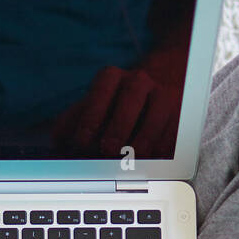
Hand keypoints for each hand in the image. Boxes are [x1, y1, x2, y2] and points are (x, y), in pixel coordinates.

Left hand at [53, 67, 179, 157]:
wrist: (160, 81)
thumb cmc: (115, 104)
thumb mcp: (91, 106)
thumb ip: (71, 122)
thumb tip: (57, 143)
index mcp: (111, 78)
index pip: (101, 91)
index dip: (90, 117)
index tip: (83, 141)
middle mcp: (138, 81)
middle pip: (131, 96)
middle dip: (118, 126)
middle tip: (108, 149)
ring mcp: (163, 94)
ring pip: (156, 114)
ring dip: (142, 140)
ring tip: (130, 158)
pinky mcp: (181, 112)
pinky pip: (174, 130)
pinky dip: (163, 148)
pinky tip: (151, 160)